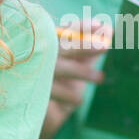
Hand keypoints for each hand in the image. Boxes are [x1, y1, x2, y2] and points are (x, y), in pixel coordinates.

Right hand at [41, 20, 110, 138]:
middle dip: (84, 45)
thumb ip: (88, 50)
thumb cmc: (58, 80)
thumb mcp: (74, 64)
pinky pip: (50, 90)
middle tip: (105, 46)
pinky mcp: (29, 89)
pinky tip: (79, 100)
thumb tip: (109, 32)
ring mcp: (32, 70)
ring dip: (80, 71)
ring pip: (57, 68)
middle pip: (62, 47)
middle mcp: (38, 54)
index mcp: (48, 43)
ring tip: (100, 78)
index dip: (82, 27)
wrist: (36, 112)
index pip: (65, 31)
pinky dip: (66, 94)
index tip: (100, 25)